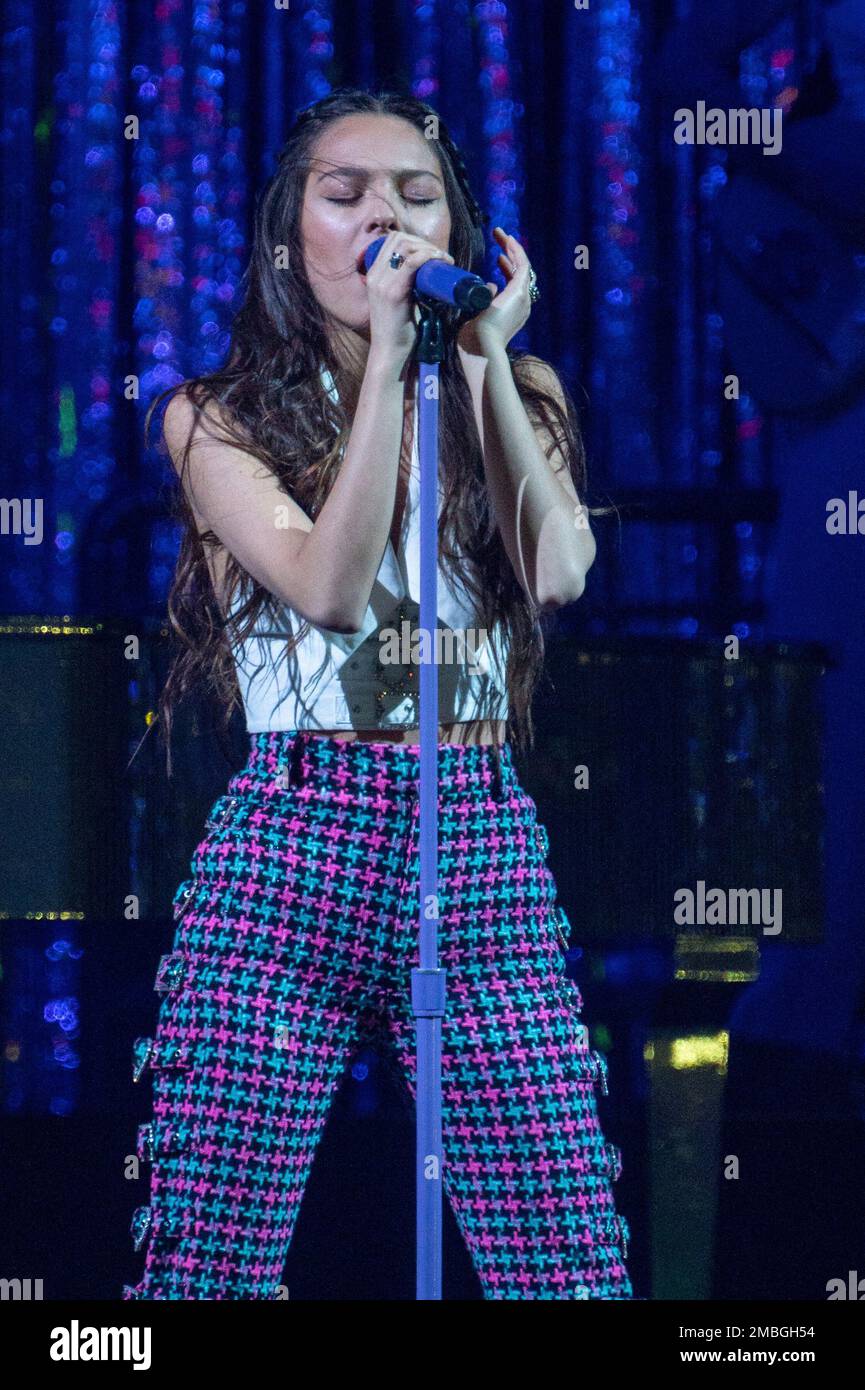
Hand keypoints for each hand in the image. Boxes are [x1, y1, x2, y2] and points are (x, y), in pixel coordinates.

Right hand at [365, 231, 454, 370]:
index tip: (432, 253)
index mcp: (374, 274)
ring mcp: (382, 282)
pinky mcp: (393, 292)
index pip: (392, 240)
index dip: (414, 240)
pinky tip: (440, 261)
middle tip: (440, 256)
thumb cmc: (399, 330)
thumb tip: (430, 275)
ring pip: (405, 246)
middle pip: (398, 239)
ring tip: (442, 260)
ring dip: (427, 248)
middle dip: (423, 242)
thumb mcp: (401, 300)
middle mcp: (375, 275)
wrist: (390, 352)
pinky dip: (427, 256)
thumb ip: (408, 285)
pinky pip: (411, 262)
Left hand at [456, 227, 533, 360]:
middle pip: (519, 273)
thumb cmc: (475, 338)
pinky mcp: (519, 293)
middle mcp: (522, 304)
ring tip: (503, 236)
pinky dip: (516, 252)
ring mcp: (522, 298)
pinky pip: (522, 266)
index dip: (507, 268)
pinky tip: (508, 241)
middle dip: (510, 254)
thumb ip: (484, 301)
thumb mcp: (479, 315)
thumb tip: (490, 285)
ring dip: (513, 249)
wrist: (481, 347)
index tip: (499, 256)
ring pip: (522, 267)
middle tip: (500, 238)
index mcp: (513, 311)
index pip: (514, 284)